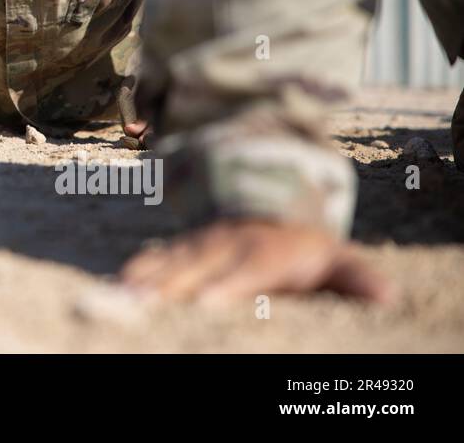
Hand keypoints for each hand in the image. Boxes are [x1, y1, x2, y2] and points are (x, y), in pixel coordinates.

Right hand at [120, 218, 395, 305]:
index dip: (229, 283)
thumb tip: (386, 294)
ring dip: (147, 278)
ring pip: (172, 259)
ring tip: (126, 296)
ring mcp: (202, 243)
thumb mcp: (335, 258)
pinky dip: (138, 268)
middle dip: (171, 284)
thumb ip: (354, 276)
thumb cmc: (306, 247)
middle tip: (144, 304)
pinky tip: (120, 281)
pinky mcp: (184, 247)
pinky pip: (158, 255)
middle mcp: (229, 244)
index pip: (248, 268)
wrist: (271, 202)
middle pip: (198, 266)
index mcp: (268, 251)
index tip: (209, 302)